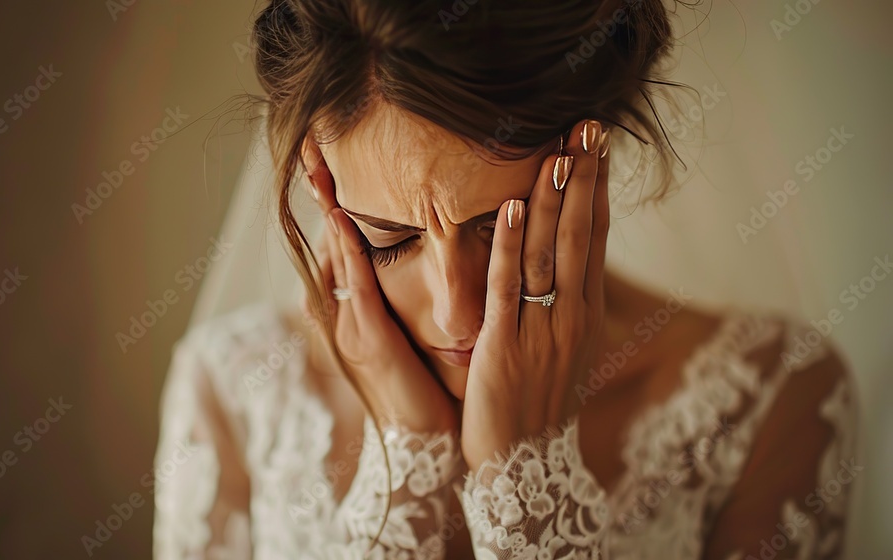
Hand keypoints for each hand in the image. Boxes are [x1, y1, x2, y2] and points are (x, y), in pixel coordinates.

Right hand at [301, 140, 459, 434]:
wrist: (427, 443)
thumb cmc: (429, 385)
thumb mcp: (418, 331)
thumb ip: (415, 294)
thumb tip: (435, 253)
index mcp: (363, 309)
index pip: (348, 244)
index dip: (337, 200)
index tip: (331, 157)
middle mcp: (350, 313)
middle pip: (332, 242)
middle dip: (322, 195)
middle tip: (312, 147)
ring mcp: (354, 327)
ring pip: (337, 257)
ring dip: (326, 212)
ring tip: (316, 168)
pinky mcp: (369, 343)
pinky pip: (356, 290)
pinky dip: (347, 255)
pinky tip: (342, 224)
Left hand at [460, 119, 610, 468]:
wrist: (522, 465)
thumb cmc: (537, 404)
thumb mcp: (562, 350)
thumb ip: (564, 304)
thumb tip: (565, 263)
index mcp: (585, 314)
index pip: (594, 239)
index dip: (597, 190)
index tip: (597, 146)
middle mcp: (571, 316)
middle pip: (578, 236)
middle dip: (582, 180)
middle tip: (587, 127)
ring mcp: (540, 330)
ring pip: (546, 254)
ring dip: (550, 201)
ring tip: (557, 152)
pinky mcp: (504, 346)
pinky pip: (506, 288)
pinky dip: (506, 248)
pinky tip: (507, 210)